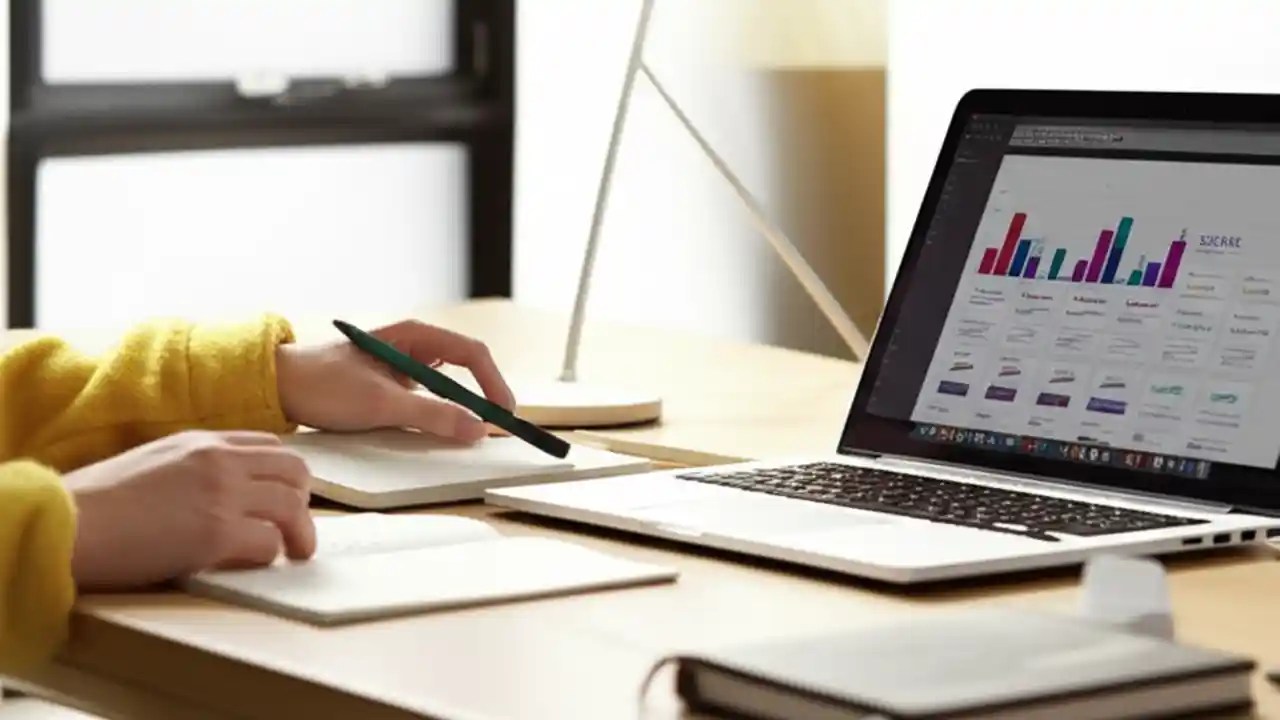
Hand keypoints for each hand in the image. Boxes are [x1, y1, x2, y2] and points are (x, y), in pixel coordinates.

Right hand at [65, 430, 314, 589]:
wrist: (67, 522)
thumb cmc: (99, 502)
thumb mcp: (156, 464)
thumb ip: (195, 469)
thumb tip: (224, 494)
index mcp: (204, 441)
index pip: (271, 447)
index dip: (285, 474)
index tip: (286, 496)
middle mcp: (220, 461)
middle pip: (294, 471)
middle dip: (304, 499)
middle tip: (298, 528)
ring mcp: (221, 495)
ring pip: (292, 505)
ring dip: (300, 533)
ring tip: (296, 552)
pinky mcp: (215, 534)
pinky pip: (268, 544)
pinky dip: (268, 557)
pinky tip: (255, 565)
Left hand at [275, 320, 514, 442]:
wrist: (277, 389)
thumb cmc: (322, 384)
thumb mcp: (381, 404)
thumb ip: (431, 416)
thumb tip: (476, 429)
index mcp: (414, 334)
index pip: (471, 353)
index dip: (493, 383)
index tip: (503, 413)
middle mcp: (413, 346)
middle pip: (466, 368)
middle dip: (484, 397)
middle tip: (496, 427)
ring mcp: (403, 368)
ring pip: (448, 387)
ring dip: (462, 409)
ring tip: (473, 432)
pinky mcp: (392, 388)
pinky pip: (429, 400)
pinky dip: (441, 416)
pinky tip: (441, 432)